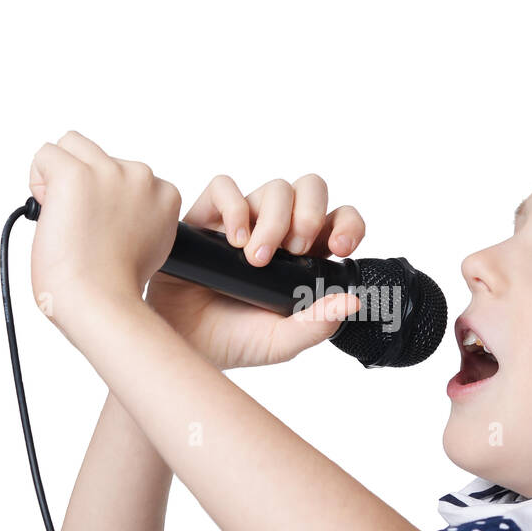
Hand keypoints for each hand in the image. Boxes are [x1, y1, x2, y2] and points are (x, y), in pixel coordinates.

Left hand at [28, 131, 180, 332]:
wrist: (100, 302)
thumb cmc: (115, 287)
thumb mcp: (145, 246)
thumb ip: (135, 217)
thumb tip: (106, 208)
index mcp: (164, 195)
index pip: (127, 175)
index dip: (105, 199)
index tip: (102, 229)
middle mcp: (142, 178)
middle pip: (99, 156)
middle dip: (82, 183)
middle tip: (78, 224)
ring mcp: (110, 172)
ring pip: (71, 145)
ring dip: (59, 173)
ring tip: (61, 213)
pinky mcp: (75, 174)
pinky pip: (45, 154)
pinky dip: (38, 179)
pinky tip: (47, 211)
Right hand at [145, 174, 363, 368]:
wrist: (180, 344)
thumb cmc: (230, 341)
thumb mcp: (280, 342)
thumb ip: (317, 325)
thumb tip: (352, 303)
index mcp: (305, 256)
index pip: (338, 220)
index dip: (348, 224)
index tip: (340, 248)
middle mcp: (278, 231)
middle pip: (309, 190)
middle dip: (310, 213)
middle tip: (296, 248)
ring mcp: (243, 221)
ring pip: (274, 189)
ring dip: (273, 219)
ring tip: (256, 259)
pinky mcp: (207, 216)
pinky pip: (224, 187)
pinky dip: (234, 206)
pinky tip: (234, 240)